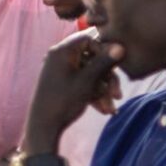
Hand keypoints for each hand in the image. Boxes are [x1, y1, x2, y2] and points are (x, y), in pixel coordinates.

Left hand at [25, 32, 124, 147]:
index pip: (89, 39)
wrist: (44, 126)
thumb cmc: (64, 101)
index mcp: (63, 51)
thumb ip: (104, 62)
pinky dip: (94, 94)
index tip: (114, 66)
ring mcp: (62, 71)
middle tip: (117, 94)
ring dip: (103, 90)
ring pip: (90, 73)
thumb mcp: (87, 81)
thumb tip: (120, 46)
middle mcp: (61, 57)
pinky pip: (83, 82)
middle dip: (107, 78)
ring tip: (110, 108)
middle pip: (92, 58)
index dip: (104, 51)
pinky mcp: (64, 83)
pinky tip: (104, 109)